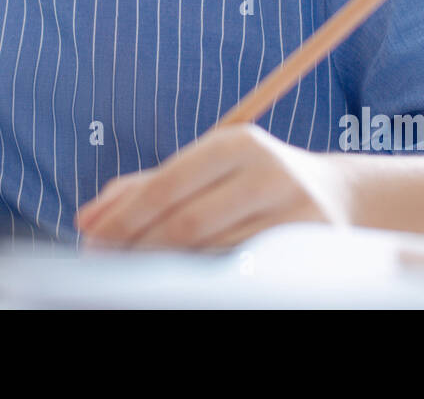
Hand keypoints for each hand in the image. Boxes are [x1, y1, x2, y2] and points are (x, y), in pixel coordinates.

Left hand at [74, 124, 352, 249]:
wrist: (336, 198)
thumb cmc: (252, 183)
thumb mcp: (206, 169)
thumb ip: (144, 188)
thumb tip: (87, 220)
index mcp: (236, 143)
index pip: (167, 185)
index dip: (124, 219)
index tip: (92, 241)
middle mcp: (268, 171)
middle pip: (186, 224)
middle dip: (138, 248)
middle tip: (107, 265)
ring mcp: (293, 212)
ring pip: (212, 253)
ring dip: (166, 269)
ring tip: (137, 274)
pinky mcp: (307, 248)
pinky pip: (240, 269)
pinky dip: (204, 276)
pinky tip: (184, 279)